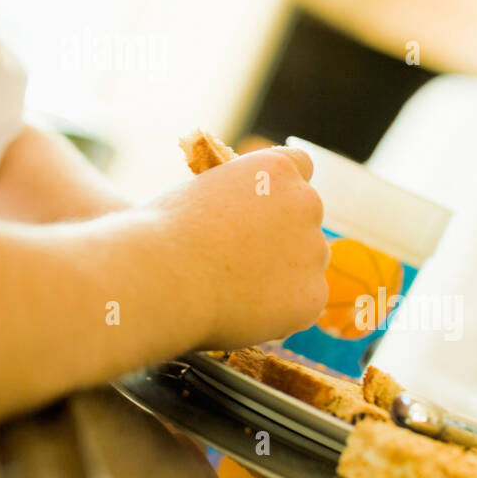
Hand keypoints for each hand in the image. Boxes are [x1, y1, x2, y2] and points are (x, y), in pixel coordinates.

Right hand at [147, 146, 328, 350]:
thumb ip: (235, 198)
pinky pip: (303, 302)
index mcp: (276, 169)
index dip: (281, 189)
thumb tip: (243, 217)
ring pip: (306, 263)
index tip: (265, 207)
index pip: (301, 167)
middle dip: (283, 234)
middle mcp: (305, 202)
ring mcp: (313, 250)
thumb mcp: (200, 190)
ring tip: (235, 289)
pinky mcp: (312, 296)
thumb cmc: (164, 232)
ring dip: (283, 273)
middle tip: (243, 258)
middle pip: (305, 218)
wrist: (163, 277)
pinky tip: (245, 310)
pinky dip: (281, 309)